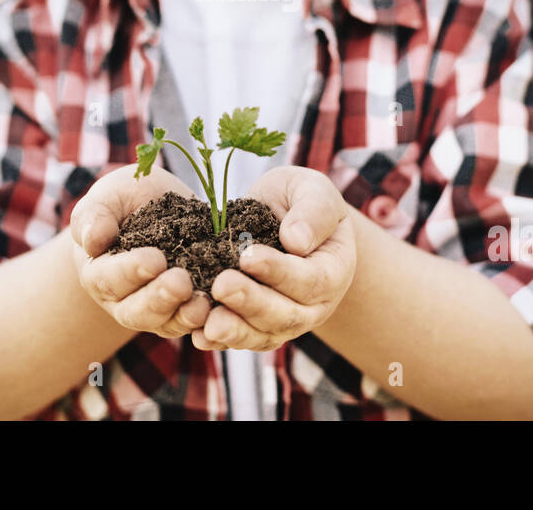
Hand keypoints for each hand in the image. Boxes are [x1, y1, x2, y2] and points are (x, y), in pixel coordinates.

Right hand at [70, 163, 211, 337]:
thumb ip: (96, 215)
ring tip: (202, 303)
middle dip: (160, 299)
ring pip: (166, 323)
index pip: (109, 279)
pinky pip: (194, 324)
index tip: (154, 260)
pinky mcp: (184, 311)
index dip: (130, 272)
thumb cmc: (125, 201)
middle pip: (137, 311)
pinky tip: (221, 312)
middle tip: (181, 283)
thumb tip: (92, 240)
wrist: (157, 209)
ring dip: (184, 315)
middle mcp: (124, 300)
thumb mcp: (109, 196)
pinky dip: (208, 322)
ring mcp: (156, 310)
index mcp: (99, 272)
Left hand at [193, 166, 355, 351]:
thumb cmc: (300, 200)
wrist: (282, 219)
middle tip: (222, 285)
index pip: (310, 280)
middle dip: (252, 303)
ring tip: (209, 322)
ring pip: (262, 335)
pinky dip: (219, 341)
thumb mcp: (313, 191)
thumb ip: (313, 211)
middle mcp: (313, 306)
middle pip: (286, 315)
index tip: (248, 256)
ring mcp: (284, 321)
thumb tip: (296, 240)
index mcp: (333, 271)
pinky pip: (240, 339)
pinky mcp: (255, 327)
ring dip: (235, 330)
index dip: (279, 271)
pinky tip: (199, 335)